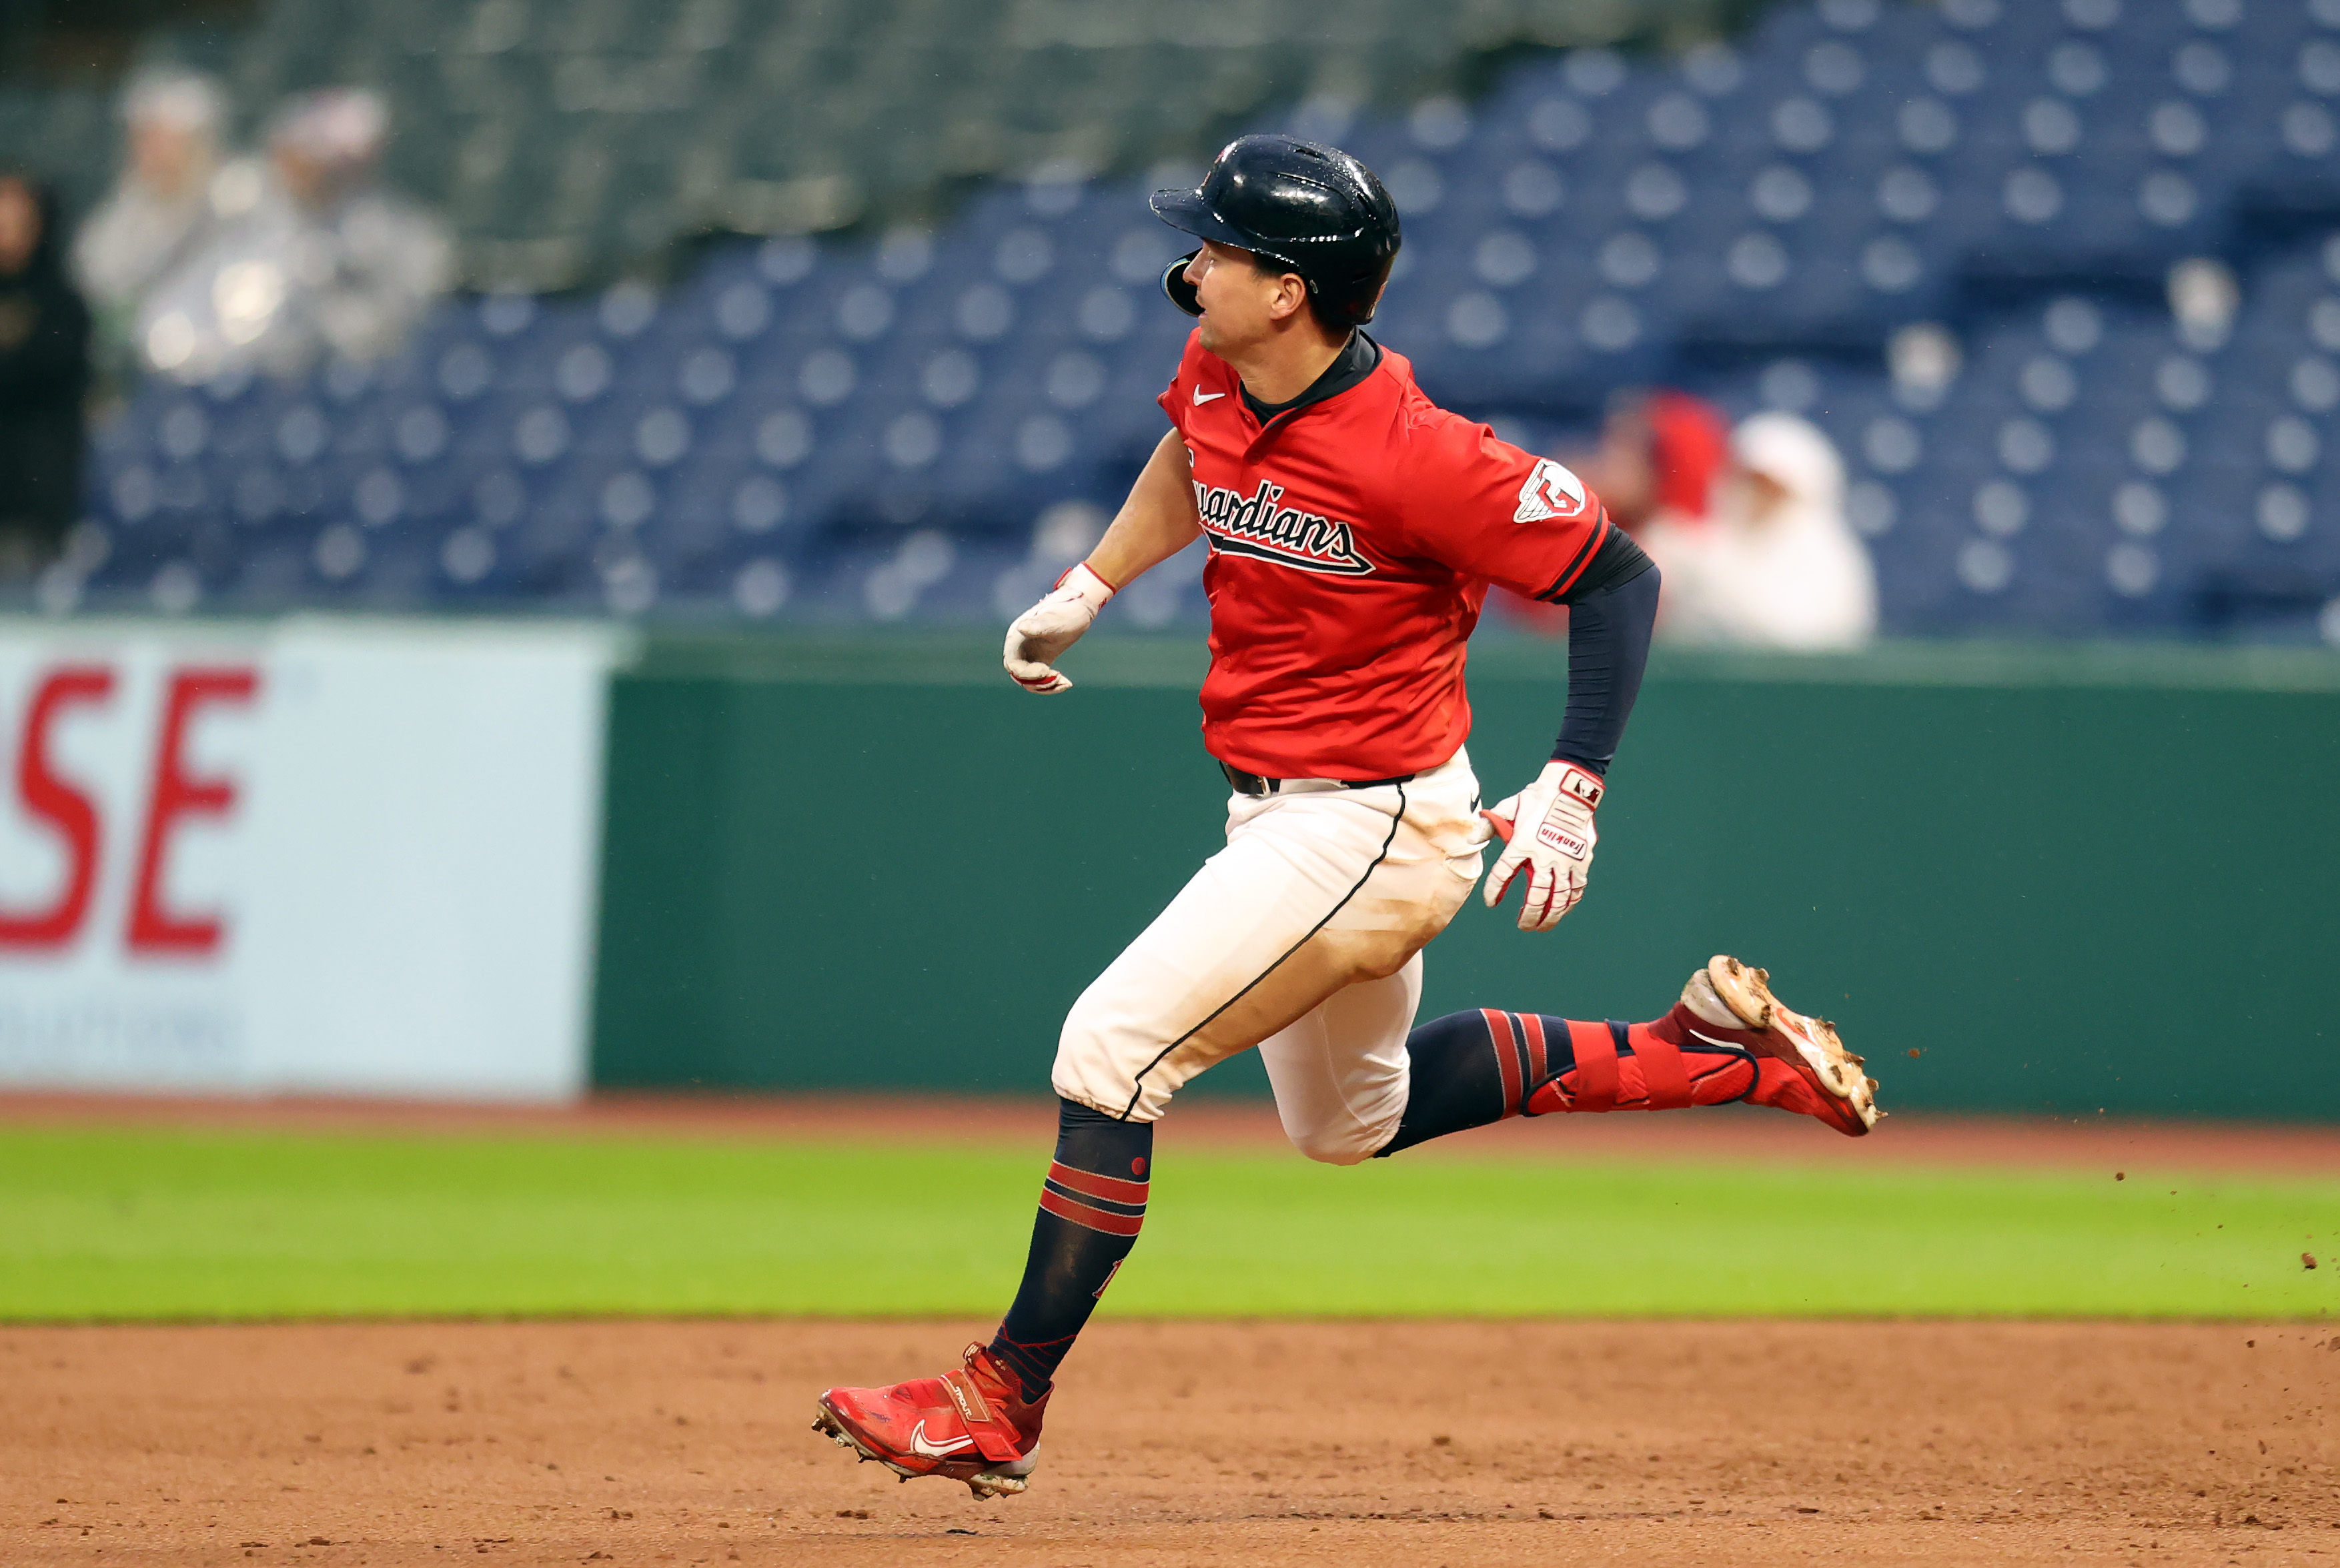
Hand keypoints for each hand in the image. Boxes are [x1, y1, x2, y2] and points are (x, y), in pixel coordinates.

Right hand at [1003, 563, 1115, 692]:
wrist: (1078, 606)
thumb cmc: (1067, 609)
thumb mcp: (1055, 618)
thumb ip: (1039, 625)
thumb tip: (1021, 627)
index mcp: (1017, 636)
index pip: (1013, 664)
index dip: (1027, 673)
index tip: (1047, 671)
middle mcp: (1019, 647)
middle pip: (1019, 676)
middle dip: (1037, 682)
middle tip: (1058, 678)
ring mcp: (1029, 654)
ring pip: (1029, 681)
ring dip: (1045, 687)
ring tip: (1065, 682)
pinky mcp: (1040, 659)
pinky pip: (1039, 679)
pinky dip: (1051, 685)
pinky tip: (1067, 683)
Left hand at [1476, 760, 1602, 931]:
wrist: (1570, 790)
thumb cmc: (1537, 798)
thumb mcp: (1508, 806)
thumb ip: (1488, 824)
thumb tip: (1471, 839)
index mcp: (1521, 844)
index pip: (1502, 875)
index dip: (1495, 891)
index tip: (1491, 902)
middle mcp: (1543, 857)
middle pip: (1535, 897)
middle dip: (1528, 915)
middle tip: (1523, 926)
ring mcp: (1564, 861)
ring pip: (1559, 899)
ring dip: (1550, 916)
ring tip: (1542, 926)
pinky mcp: (1581, 861)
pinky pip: (1576, 889)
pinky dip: (1569, 903)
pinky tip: (1562, 910)